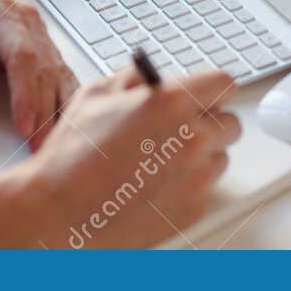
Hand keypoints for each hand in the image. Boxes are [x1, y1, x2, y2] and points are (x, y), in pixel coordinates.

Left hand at [0, 0, 78, 143]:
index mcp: (0, 11)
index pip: (22, 55)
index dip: (25, 93)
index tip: (24, 124)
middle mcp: (25, 19)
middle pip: (45, 68)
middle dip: (44, 110)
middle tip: (39, 145)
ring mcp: (35, 31)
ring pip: (58, 72)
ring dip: (58, 107)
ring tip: (52, 140)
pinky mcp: (36, 45)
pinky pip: (56, 73)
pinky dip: (62, 97)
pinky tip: (65, 120)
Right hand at [0, 68, 240, 248]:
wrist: (59, 212)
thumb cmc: (72, 156)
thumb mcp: (97, 94)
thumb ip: (136, 79)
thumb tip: (154, 77)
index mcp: (174, 103)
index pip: (224, 85)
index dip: (210, 89)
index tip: (203, 95)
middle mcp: (194, 139)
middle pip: (231, 123)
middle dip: (209, 122)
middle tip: (181, 128)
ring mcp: (197, 178)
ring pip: (220, 157)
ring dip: (201, 156)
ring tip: (162, 161)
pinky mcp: (193, 209)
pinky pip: (205, 189)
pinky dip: (188, 186)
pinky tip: (155, 186)